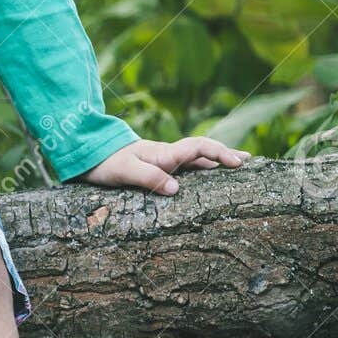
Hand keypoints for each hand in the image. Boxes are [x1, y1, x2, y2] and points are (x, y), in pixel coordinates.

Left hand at [78, 136, 252, 195]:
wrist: (87, 153)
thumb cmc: (105, 163)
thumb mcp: (124, 173)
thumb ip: (149, 178)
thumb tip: (176, 189)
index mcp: (163, 154)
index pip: (197, 148)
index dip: (219, 153)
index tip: (238, 163)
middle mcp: (167, 155)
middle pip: (203, 150)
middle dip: (226, 154)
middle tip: (249, 161)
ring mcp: (163, 160)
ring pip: (197, 157)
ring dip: (217, 160)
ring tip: (238, 165)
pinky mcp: (157, 166)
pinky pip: (186, 165)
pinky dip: (203, 166)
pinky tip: (208, 172)